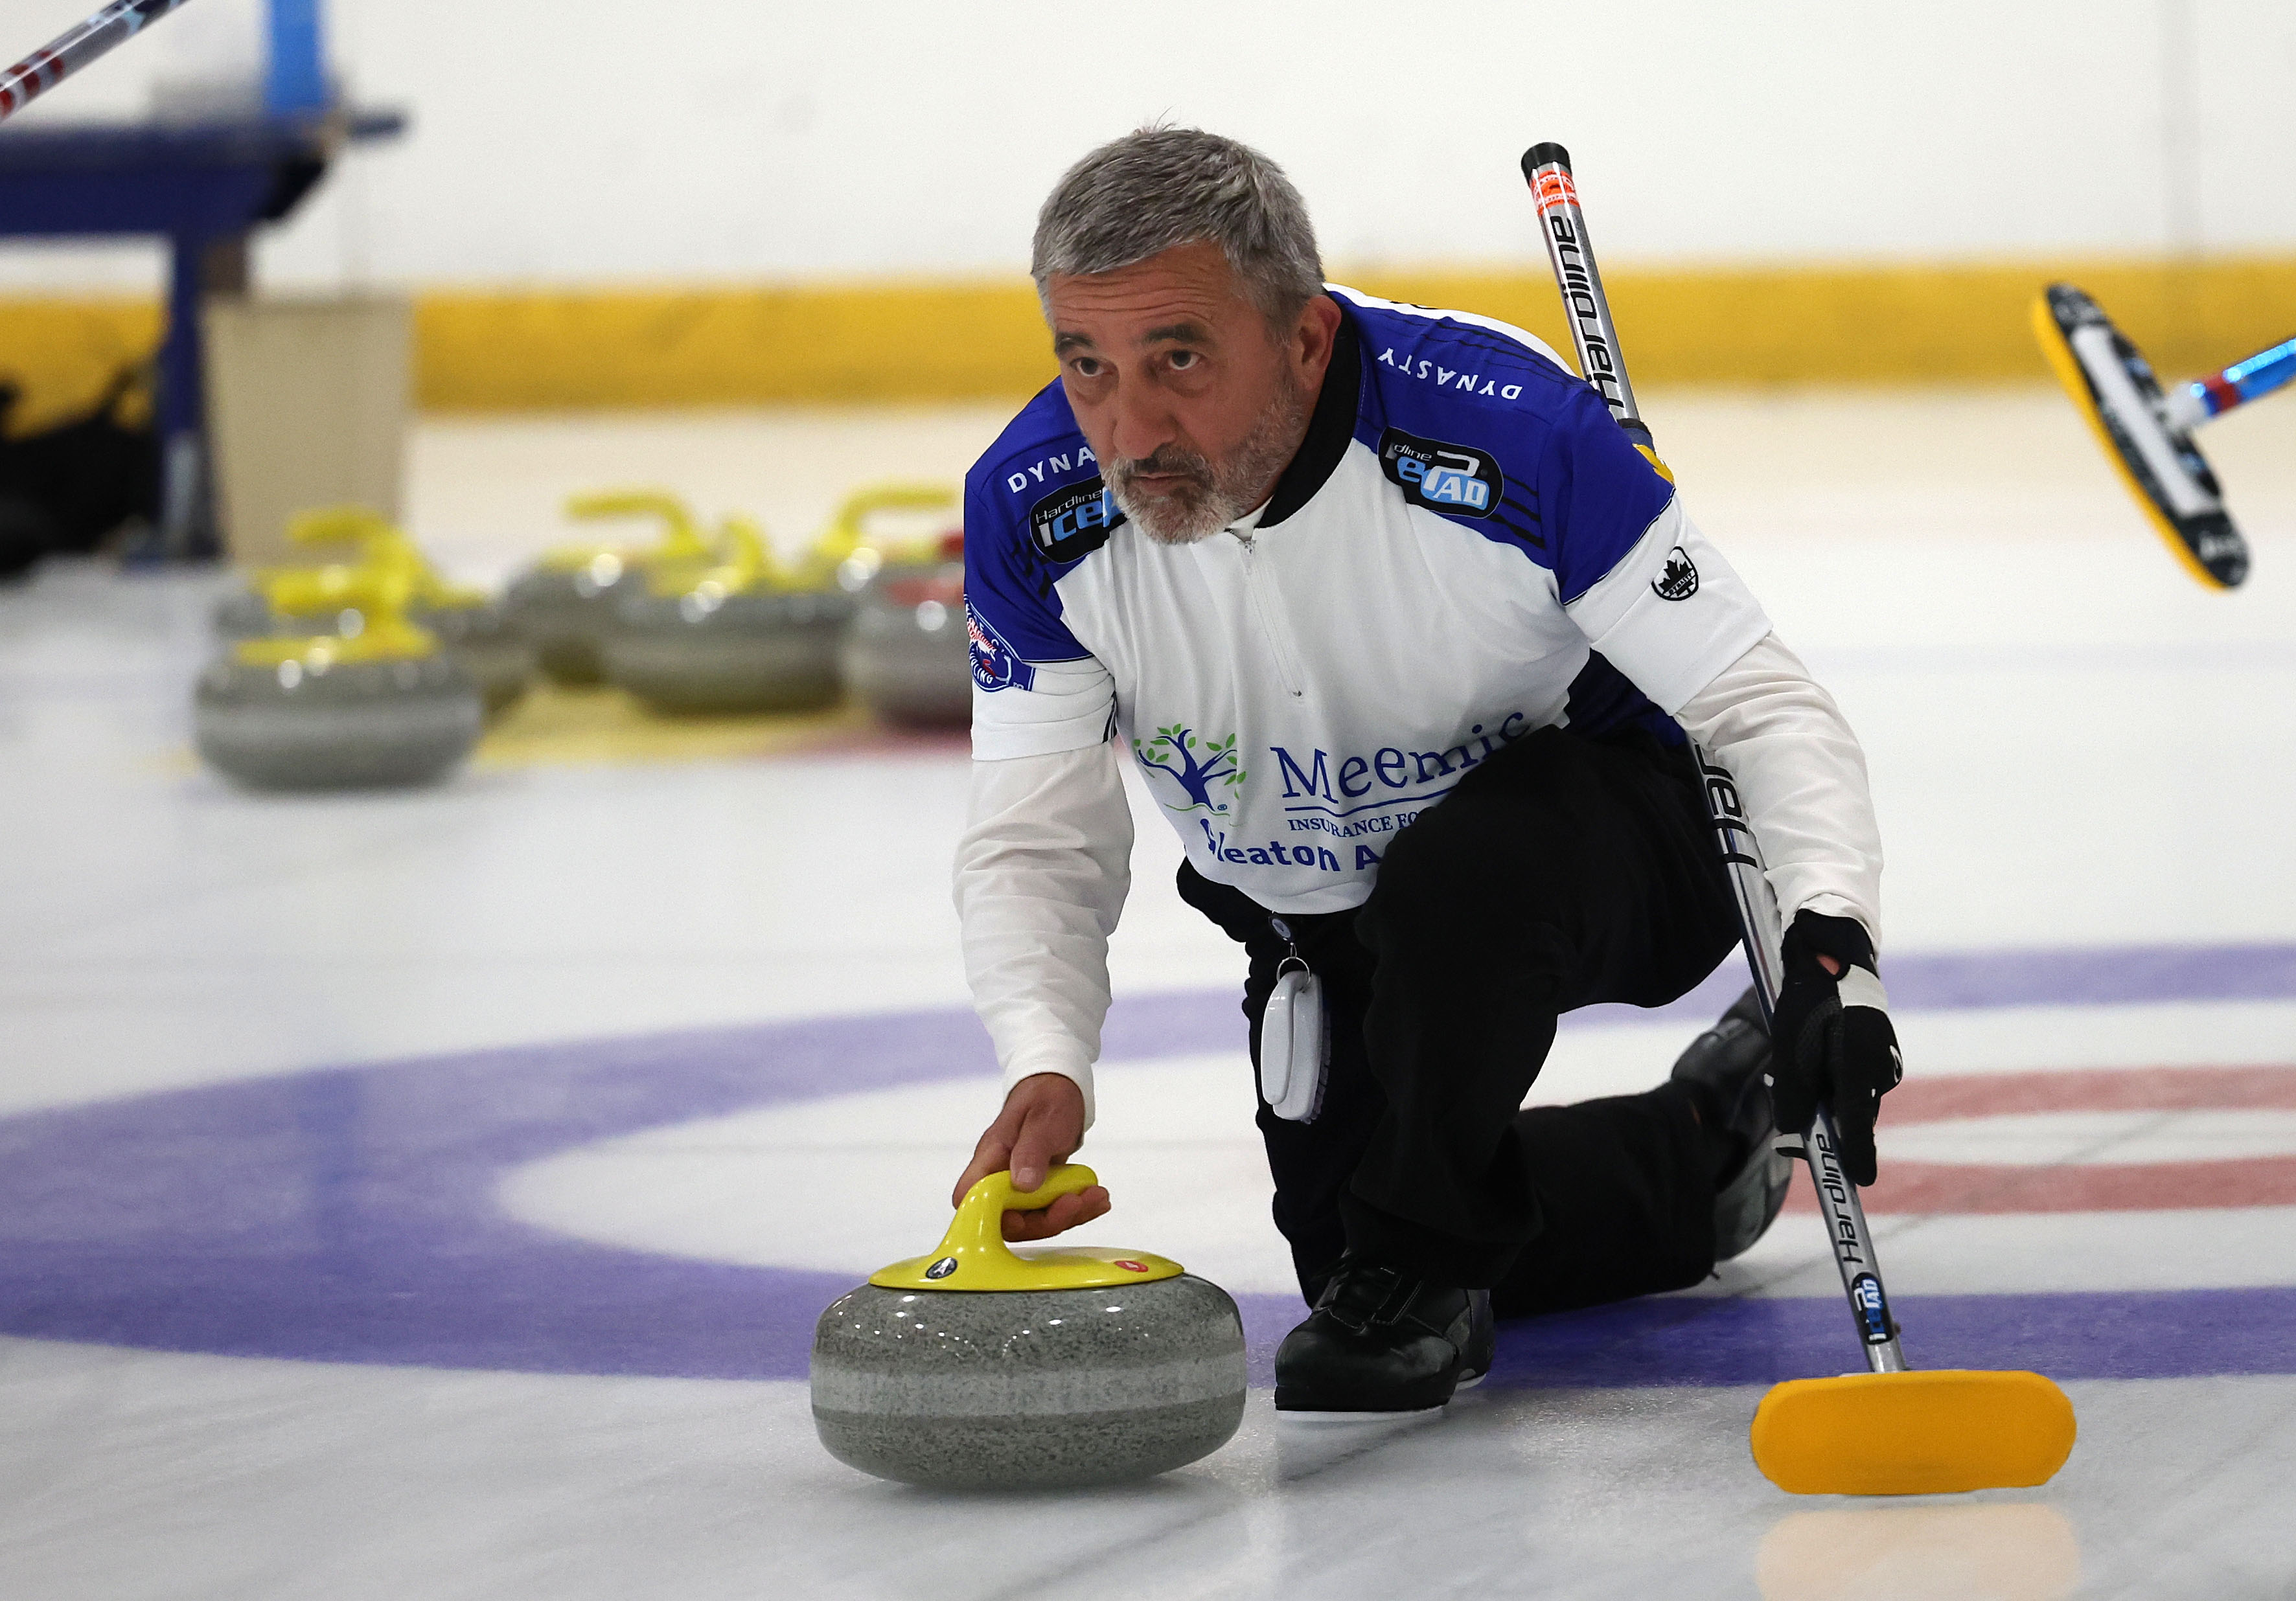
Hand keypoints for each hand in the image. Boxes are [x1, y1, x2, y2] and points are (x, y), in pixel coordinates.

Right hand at [952, 1072, 1109, 1240]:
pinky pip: (1054, 1208)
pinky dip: (1077, 1208)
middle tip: (1076, 1203)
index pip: (970, 1199)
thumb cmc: (1045, 1096)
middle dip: (1046, 1220)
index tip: (1025, 1216)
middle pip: (1009, 1220)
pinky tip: (1097, 1199)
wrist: (1060, 1086)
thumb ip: (1030, 1151)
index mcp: (990, 1159)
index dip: (989, 1218)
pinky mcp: (1041, 1188)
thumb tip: (1023, 1185)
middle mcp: (1001, 1176)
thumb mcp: (1041, 1119)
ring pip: (1036, 1219)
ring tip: (1097, 1197)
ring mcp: (1021, 1184)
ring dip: (1068, 1215)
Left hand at [1768, 911, 1901, 1185]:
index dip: (1855, 1160)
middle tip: (1795, 1131)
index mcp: (1858, 1072)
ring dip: (1828, 1099)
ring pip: (1853, 1098)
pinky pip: (1857, 1080)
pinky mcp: (1884, 1052)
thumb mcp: (1790, 1052)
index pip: (1857, 1130)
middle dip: (1827, 1127)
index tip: (1859, 1184)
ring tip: (1801, 1069)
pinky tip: (1817, 1058)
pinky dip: (1836, 1081)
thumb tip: (1797, 1137)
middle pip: (1853, 1117)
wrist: (1835, 958)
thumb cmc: (1809, 1004)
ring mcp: (1886, 1060)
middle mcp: (1880, 1070)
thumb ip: (1794, 1098)